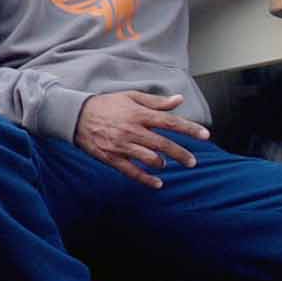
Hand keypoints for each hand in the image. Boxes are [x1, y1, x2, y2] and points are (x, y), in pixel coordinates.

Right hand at [74, 90, 210, 187]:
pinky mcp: (112, 157)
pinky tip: (158, 183)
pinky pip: (133, 172)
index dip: (189, 129)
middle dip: (182, 154)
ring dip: (163, 164)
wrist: (76, 116)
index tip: (205, 135)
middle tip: (192, 162)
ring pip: (150, 159)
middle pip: (164, 144)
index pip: (170, 122)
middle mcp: (132, 130)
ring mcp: (122, 145)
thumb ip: (156, 102)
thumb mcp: (131, 97)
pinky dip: (147, 179)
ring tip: (166, 163)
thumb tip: (178, 100)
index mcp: (139, 114)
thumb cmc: (106, 105)